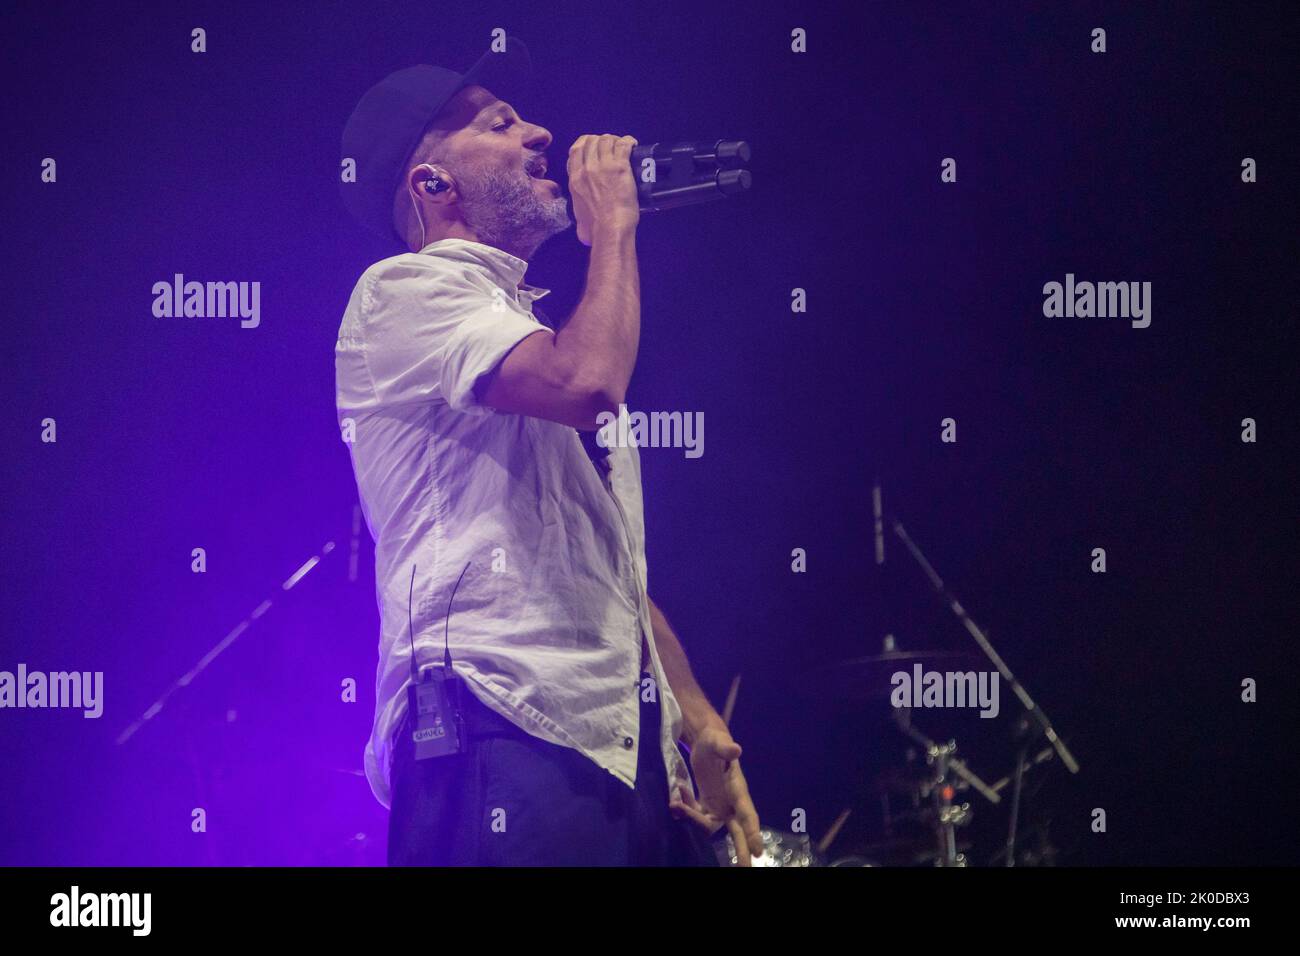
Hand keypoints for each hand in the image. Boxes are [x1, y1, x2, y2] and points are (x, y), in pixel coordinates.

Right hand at [566, 133, 638, 246]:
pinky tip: (633, 145)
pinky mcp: (620, 167)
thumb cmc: (595, 230)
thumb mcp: (579, 218)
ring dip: (615, 140)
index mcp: (575, 179)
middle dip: (602, 140)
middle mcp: (586, 169)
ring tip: (623, 146)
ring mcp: (603, 166)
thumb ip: (579, 212)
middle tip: (612, 146)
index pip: (575, 149)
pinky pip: (623, 145)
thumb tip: (583, 224)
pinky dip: (628, 142)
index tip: (593, 146)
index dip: (585, 143)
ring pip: (607, 140)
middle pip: (592, 141)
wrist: (609, 230)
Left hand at [669, 725, 764, 864]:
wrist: (705, 744)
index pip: (748, 814)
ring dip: (693, 819)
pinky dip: (686, 810)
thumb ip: (725, 747)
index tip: (758, 851)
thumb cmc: (715, 741)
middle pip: (737, 831)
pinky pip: (696, 815)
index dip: (753, 832)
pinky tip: (677, 795)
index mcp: (738, 789)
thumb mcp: (717, 741)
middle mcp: (731, 802)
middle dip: (741, 849)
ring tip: (676, 804)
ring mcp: (718, 806)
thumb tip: (737, 750)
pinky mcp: (706, 805)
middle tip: (745, 869)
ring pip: (709, 826)